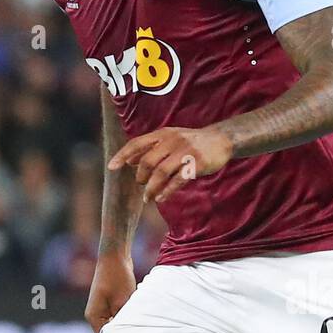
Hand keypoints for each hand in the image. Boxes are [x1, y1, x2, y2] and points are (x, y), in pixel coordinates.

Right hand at [84, 253, 136, 332]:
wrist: (115, 256)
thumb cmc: (117, 277)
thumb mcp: (123, 302)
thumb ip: (123, 320)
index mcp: (94, 317)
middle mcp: (95, 314)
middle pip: (109, 332)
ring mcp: (101, 308)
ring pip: (115, 323)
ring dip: (126, 324)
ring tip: (140, 327)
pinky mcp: (110, 302)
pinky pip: (118, 315)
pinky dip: (127, 316)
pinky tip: (138, 314)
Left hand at [108, 125, 233, 203]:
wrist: (221, 140)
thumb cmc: (192, 142)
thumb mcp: (170, 139)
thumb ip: (151, 149)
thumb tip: (129, 162)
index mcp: (163, 134)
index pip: (137, 143)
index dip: (123, 155)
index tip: (111, 167)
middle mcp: (172, 141)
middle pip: (148, 161)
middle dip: (141, 177)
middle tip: (141, 185)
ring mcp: (185, 152)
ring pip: (161, 172)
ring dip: (151, 188)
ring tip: (148, 198)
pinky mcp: (196, 164)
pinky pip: (177, 180)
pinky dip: (167, 191)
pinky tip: (161, 198)